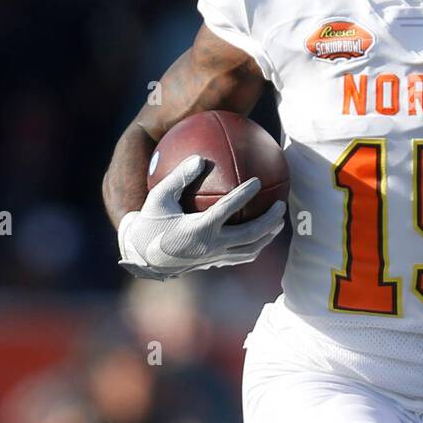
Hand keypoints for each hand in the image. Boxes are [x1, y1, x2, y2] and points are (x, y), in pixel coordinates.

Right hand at [117, 154, 285, 280]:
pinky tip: (260, 235)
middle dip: (269, 220)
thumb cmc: (149, 222)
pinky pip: (240, 256)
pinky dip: (254, 246)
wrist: (141, 257)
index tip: (257, 180)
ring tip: (279, 222)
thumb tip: (199, 157)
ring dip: (267, 236)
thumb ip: (178, 177)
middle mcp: (210, 246)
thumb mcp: (158, 197)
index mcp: (197, 229)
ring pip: (250, 250)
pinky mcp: (213, 264)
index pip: (226, 210)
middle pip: (250, 235)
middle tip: (281, 205)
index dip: (243, 195)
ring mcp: (214, 258)